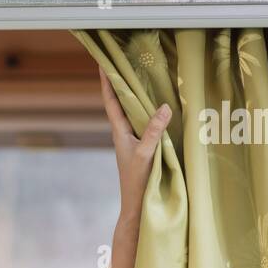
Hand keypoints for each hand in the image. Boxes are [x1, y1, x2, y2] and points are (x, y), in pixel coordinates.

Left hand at [99, 69, 171, 228]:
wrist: (137, 207)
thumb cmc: (138, 183)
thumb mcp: (147, 154)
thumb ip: (154, 131)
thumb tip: (164, 106)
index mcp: (120, 133)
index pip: (111, 101)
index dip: (107, 82)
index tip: (102, 62)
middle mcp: (125, 134)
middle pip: (121, 103)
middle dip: (121, 82)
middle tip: (124, 60)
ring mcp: (134, 141)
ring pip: (133, 112)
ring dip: (135, 95)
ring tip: (140, 74)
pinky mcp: (144, 148)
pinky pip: (145, 123)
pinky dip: (149, 110)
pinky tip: (158, 105)